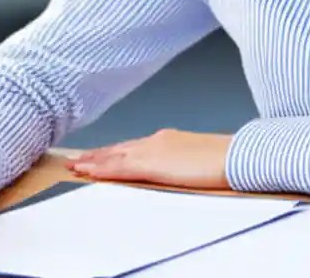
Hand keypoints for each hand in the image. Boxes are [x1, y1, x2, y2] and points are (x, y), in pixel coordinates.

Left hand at [66, 128, 231, 189]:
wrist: (234, 156)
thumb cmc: (224, 159)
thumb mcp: (197, 159)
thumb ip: (181, 162)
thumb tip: (176, 170)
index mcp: (167, 139)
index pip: (133, 146)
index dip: (114, 151)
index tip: (99, 155)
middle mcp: (156, 140)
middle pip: (119, 148)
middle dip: (98, 154)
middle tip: (79, 159)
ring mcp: (152, 150)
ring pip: (114, 156)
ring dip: (93, 161)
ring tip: (75, 165)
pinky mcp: (151, 163)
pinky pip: (119, 167)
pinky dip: (101, 169)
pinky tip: (88, 172)